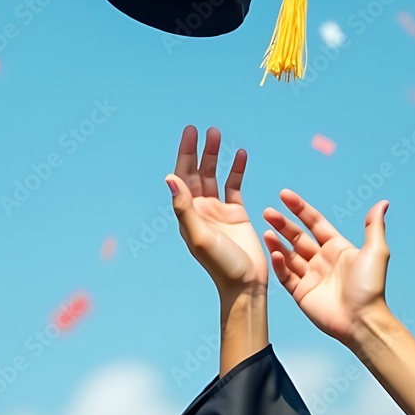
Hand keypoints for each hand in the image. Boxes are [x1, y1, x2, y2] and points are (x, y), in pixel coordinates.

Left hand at [166, 126, 267, 299]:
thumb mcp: (198, 236)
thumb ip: (184, 207)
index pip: (183, 176)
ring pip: (215, 176)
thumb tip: (169, 178)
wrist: (244, 285)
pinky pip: (234, 186)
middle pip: (198, 172)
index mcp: (188, 212)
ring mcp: (218, 210)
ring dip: (216, 156)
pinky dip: (236, 170)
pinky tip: (240, 154)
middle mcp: (200, 208)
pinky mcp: (237, 214)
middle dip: (200, 150)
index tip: (190, 133)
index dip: (185, 153)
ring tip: (218, 135)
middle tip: (205, 129)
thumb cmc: (220, 265)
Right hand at [262, 190, 389, 344]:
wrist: (362, 321)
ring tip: (266, 232)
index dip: (299, 208)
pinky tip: (275, 254)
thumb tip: (382, 203)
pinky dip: (279, 264)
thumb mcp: (375, 252)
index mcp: (337, 248)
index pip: (314, 223)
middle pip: (297, 237)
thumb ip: (373, 226)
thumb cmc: (370, 287)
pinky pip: (286, 275)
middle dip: (282, 224)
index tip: (285, 195)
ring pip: (288, 255)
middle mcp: (322, 260)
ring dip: (277, 243)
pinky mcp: (301, 292)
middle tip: (268, 212)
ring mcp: (310, 276)